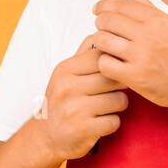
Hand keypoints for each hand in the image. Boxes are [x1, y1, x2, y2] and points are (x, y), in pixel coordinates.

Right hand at [38, 33, 129, 159]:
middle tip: (112, 92)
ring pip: (119, 100)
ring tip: (107, 108)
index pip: (102, 57)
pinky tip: (102, 123)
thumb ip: (85, 53)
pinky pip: (115, 121)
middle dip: (119, 86)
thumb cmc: (63, 101)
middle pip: (114, 78)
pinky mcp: (84, 129)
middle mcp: (67, 87)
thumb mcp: (67, 74)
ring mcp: (75, 109)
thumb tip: (100, 31)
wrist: (47, 137)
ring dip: (118, 106)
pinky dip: (112, 124)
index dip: (114, 64)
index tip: (113, 72)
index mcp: (65, 70)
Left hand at [91, 0, 167, 115]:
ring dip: (100, 43)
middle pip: (108, 20)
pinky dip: (104, 64)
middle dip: (101, 24)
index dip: (104, 6)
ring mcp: (140, 56)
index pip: (121, 5)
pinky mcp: (135, 77)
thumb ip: (151, 9)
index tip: (98, 9)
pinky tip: (112, 65)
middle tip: (102, 30)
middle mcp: (148, 35)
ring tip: (106, 48)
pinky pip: (105, 64)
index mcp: (158, 20)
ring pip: (103, 40)